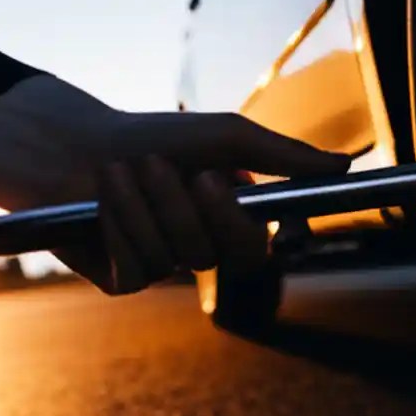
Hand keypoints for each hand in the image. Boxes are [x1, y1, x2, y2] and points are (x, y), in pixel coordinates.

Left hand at [0, 75, 349, 293]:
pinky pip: (137, 268)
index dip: (234, 220)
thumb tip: (345, 167)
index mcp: (229, 218)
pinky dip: (117, 225)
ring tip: (118, 171)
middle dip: (178, 203)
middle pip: (213, 253)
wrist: (70, 145)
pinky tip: (100, 204)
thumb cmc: (150, 136)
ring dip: (140, 205)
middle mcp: (200, 247)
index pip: (254, 245)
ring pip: (171, 257)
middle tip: (153, 164)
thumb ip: (283, 155)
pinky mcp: (124, 280)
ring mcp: (163, 267)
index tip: (211, 178)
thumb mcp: (223, 138)